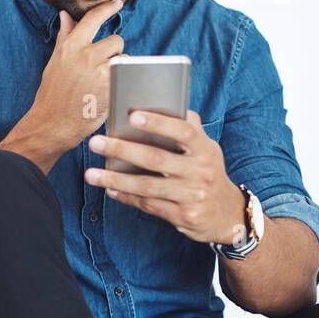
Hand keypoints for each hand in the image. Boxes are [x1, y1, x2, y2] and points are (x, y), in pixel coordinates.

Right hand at [21, 0, 125, 152]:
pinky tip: (111, 90)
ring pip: (124, 59)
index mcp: (71, 47)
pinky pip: (127, 76)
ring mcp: (100, 73)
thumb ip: (64, 37)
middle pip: (116, 41)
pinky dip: (124, 81)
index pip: (93, 19)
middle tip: (102, 67)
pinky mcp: (112, 89)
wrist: (52, 124)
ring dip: (120, 67)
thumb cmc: (51, 94)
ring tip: (105, 81)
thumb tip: (65, 15)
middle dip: (114, 52)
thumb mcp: (55, 62)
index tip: (117, 3)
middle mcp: (86, 56)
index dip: (107, 8)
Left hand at [83, 108, 247, 245]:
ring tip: (91, 174)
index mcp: (205, 149)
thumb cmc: (207, 172)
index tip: (131, 115)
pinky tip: (109, 189)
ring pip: (147, 186)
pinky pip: (148, 205)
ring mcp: (192, 195)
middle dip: (123, 150)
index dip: (157, 122)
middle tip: (96, 142)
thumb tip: (165, 102)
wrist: (227, 214)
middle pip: (156, 159)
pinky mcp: (183, 215)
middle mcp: (200, 172)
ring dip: (116, 179)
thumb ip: (189, 128)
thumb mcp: (207, 149)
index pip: (182, 131)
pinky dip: (126, 197)